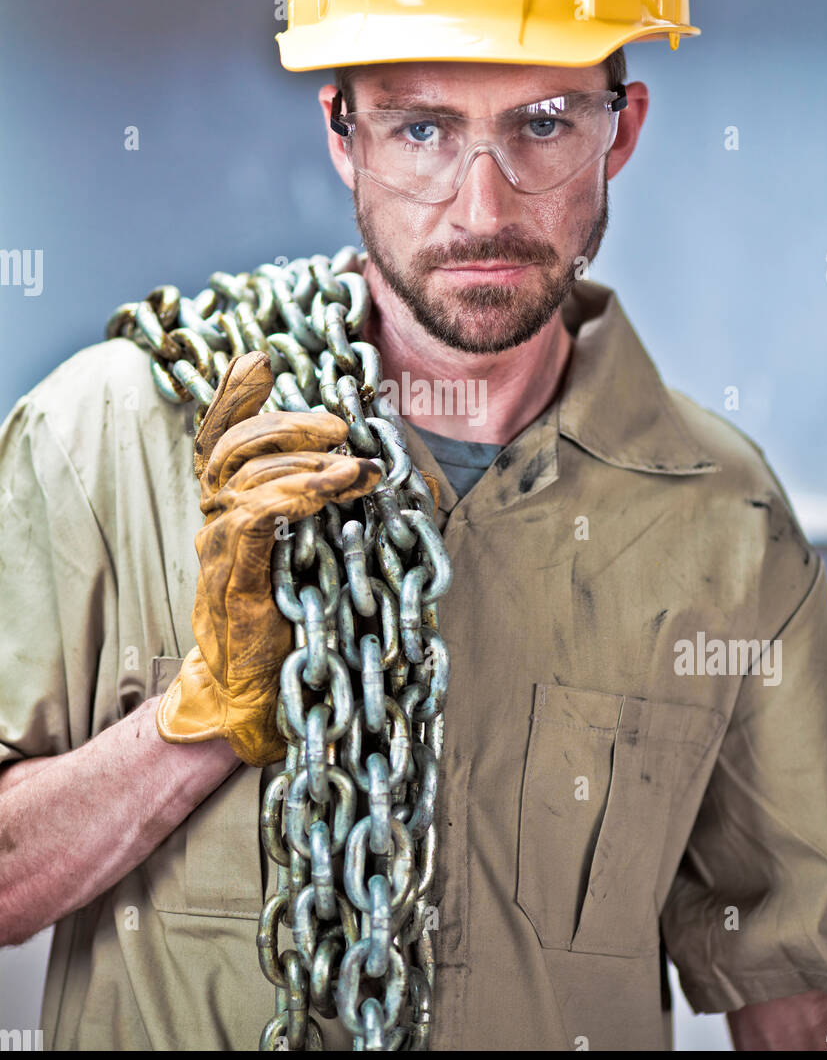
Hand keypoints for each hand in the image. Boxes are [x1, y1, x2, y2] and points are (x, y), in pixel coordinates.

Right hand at [156, 350, 382, 765]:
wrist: (261, 696)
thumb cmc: (297, 621)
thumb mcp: (317, 552)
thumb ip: (329, 507)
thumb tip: (375, 461)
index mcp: (231, 509)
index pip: (220, 439)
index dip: (234, 397)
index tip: (260, 363)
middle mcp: (217, 522)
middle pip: (232, 448)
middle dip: (287, 423)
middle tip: (336, 426)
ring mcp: (219, 549)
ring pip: (244, 476)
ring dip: (307, 459)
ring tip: (355, 466)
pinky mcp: (233, 578)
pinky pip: (255, 517)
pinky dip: (296, 492)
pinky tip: (332, 488)